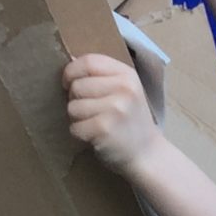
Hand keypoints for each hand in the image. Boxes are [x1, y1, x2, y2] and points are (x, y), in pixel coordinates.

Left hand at [63, 52, 163, 175]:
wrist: (148, 154)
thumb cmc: (131, 121)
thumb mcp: (126, 90)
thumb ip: (102, 76)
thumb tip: (70, 61)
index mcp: (127, 74)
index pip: (88, 61)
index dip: (71, 71)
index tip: (68, 83)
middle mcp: (123, 89)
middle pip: (77, 86)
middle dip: (75, 100)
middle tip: (90, 110)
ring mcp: (115, 109)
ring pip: (72, 107)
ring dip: (77, 119)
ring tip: (95, 123)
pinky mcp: (104, 129)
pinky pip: (74, 127)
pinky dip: (79, 134)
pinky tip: (95, 136)